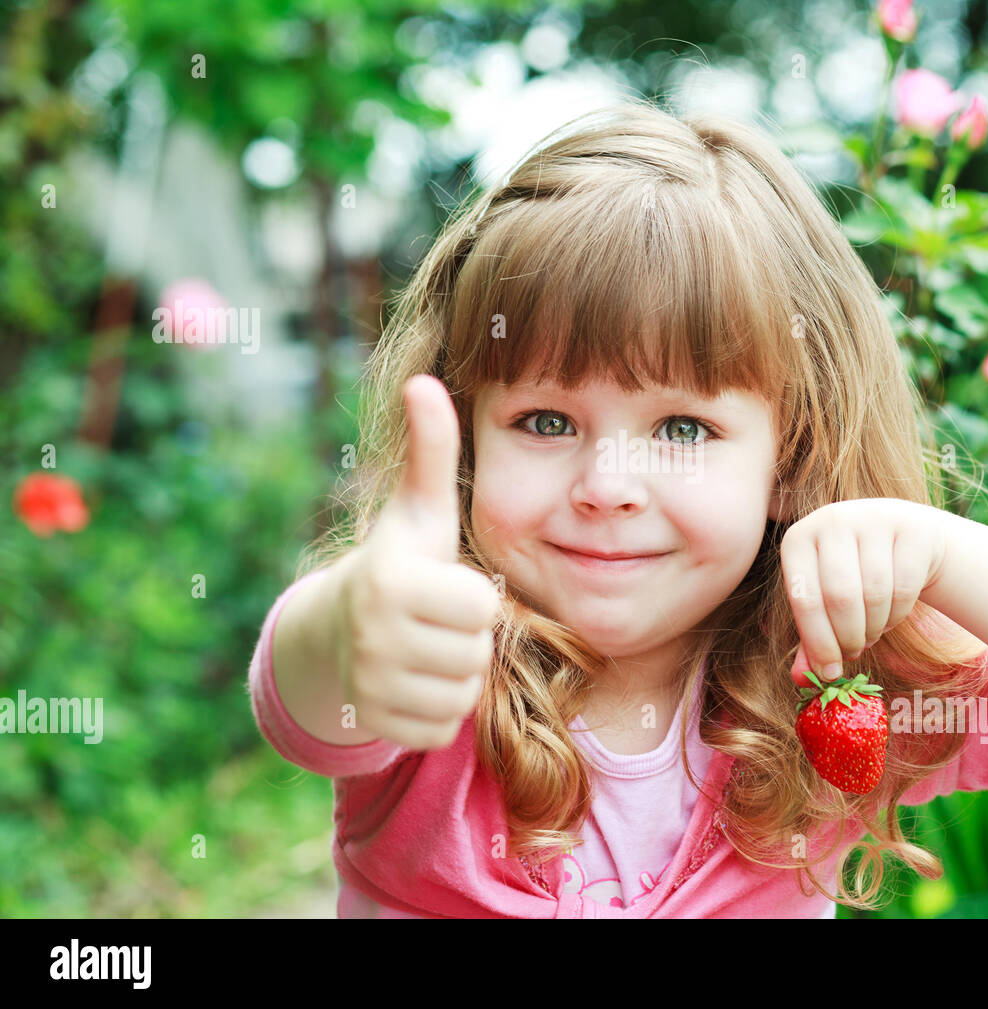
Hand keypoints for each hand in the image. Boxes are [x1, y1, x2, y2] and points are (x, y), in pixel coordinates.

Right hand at [331, 374, 501, 749]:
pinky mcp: (374, 723)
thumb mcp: (419, 508)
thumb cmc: (400, 560)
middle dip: (467, 638)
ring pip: (463, 694)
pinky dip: (438, 709)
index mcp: (390, 582)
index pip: (483, 607)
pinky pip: (441, 727)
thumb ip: (431, 449)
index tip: (445, 586)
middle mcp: (372, 636)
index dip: (474, 598)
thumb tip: (425, 380)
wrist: (338, 626)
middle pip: (476, 654)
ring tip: (428, 647)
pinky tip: (415, 680)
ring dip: (457, 674)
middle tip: (438, 620)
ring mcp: (368, 684)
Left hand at [779, 498, 948, 687]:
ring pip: (875, 594)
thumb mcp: (824, 602)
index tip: (830, 672)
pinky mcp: (912, 527)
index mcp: (799, 538)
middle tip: (853, 653)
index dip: (818, 643)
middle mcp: (832, 520)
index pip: (804, 599)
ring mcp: (874, 518)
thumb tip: (802, 680)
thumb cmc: (852, 575)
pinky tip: (890, 614)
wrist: (903, 536)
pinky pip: (905, 588)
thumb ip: (811, 639)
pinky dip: (898, 614)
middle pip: (840, 598)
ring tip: (870, 631)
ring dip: (874, 628)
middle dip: (848, 638)